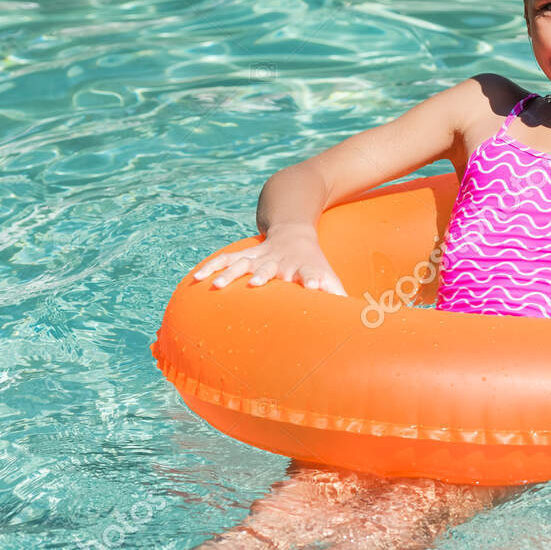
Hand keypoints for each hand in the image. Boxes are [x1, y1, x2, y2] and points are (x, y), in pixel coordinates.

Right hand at [190, 225, 347, 295]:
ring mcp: (259, 257)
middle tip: (256, 284)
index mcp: (302, 268)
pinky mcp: (245, 255)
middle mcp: (279, 261)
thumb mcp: (328, 275)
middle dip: (263, 275)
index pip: (309, 274)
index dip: (311, 280)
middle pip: (270, 268)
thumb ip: (337, 296)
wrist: (294, 228)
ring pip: (242, 263)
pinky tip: (196, 278)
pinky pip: (225, 260)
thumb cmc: (312, 263)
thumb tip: (354, 321)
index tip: (312, 288)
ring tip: (216, 286)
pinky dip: (211, 267)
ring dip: (229, 273)